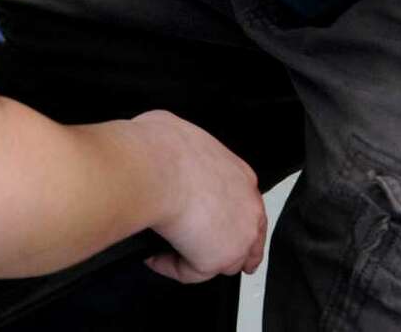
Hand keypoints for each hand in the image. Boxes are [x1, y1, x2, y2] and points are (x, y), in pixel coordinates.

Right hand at [133, 111, 267, 283]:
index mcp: (240, 175)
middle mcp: (247, 207)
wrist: (153, 168)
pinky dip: (171, 266)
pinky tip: (154, 256)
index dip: (232, 218)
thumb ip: (181, 145)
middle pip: (247, 239)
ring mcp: (238, 236)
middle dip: (229, 249)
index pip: (246, 204)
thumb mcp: (175, 128)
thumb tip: (162, 141)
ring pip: (223, 261)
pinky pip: (191, 271)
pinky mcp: (217, 258)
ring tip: (166, 251)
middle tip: (202, 251)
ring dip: (196, 258)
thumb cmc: (160, 147)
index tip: (220, 227)